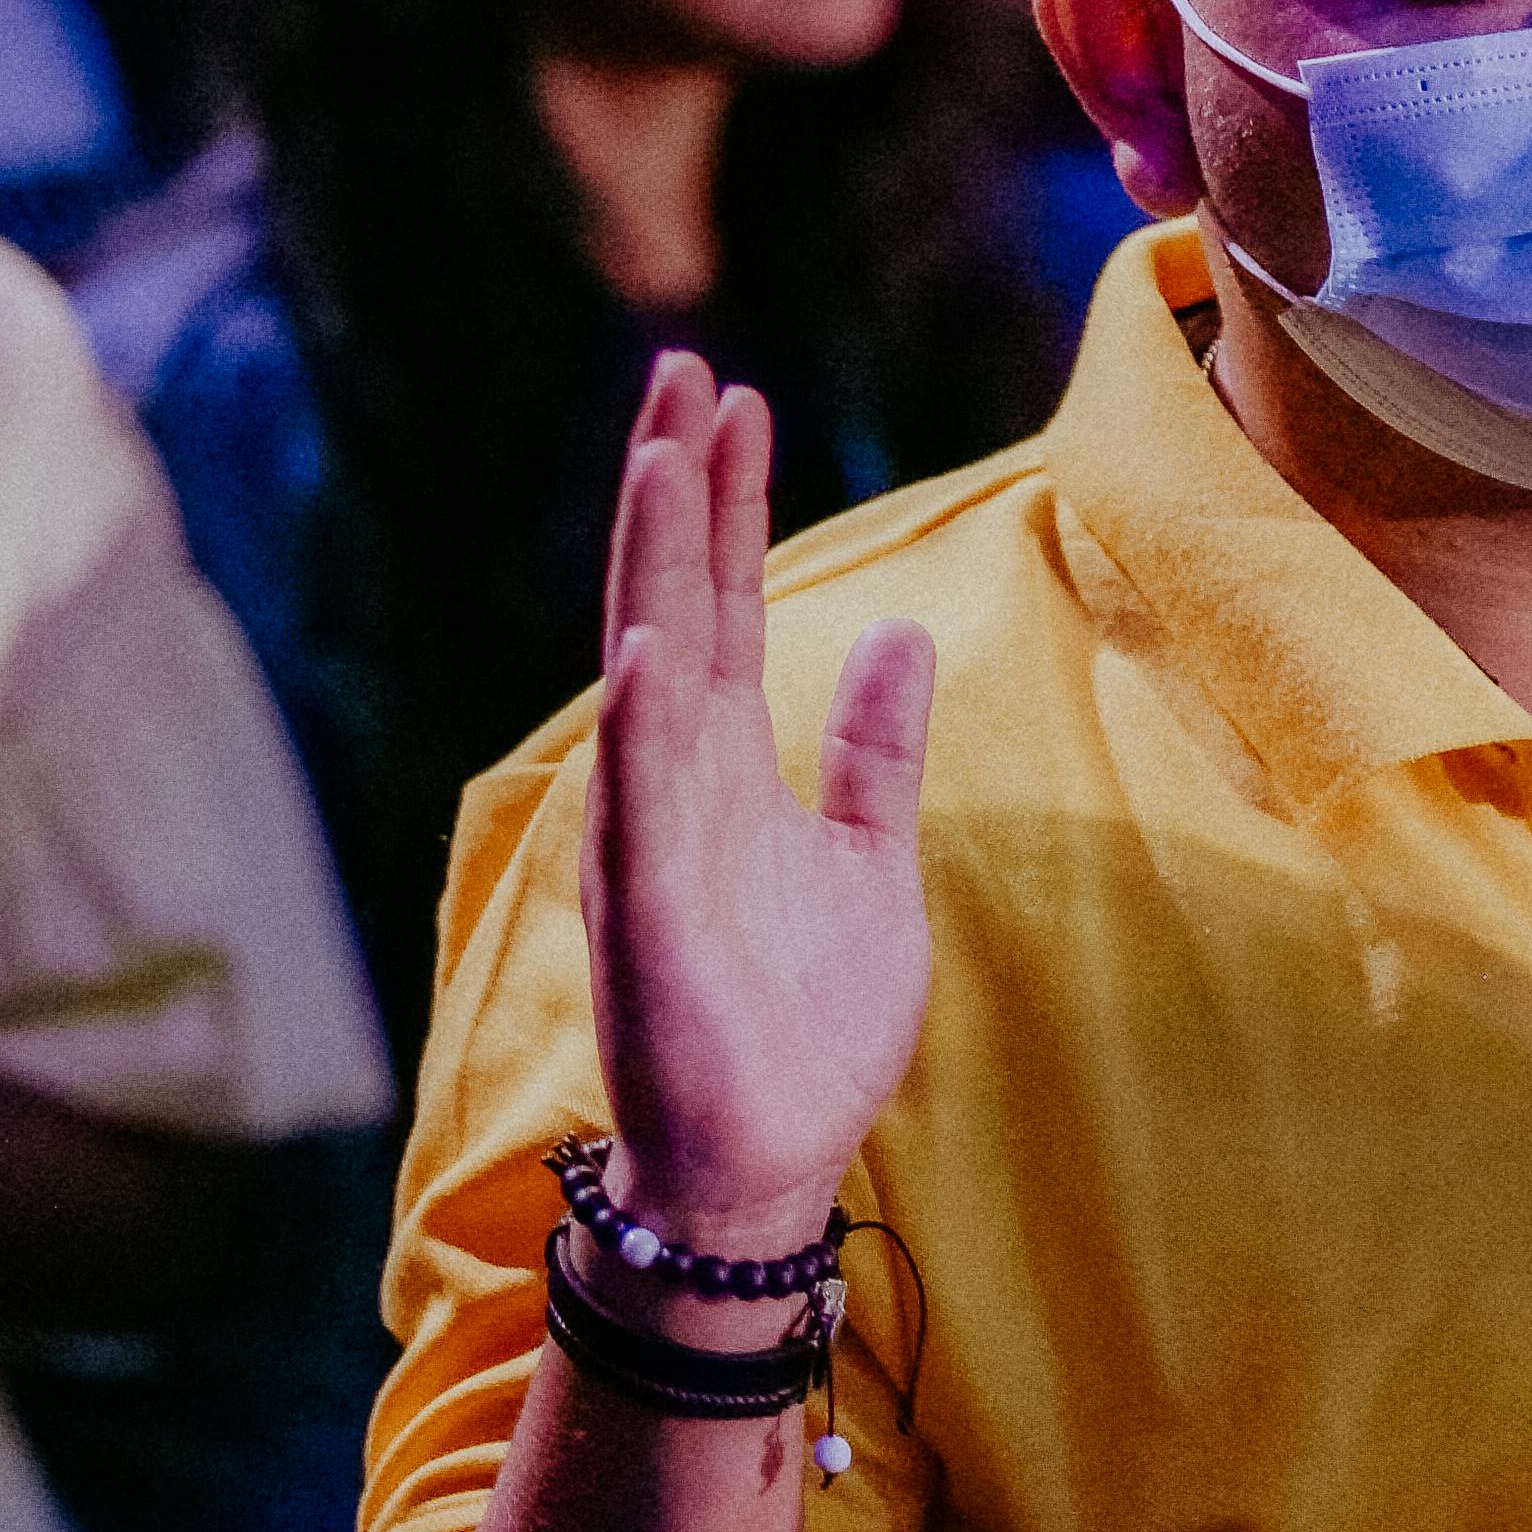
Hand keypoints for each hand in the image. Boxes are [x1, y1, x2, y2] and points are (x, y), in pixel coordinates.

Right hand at [579, 357, 935, 1255]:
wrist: (764, 1164)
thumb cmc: (801, 1024)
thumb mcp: (865, 859)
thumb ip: (871, 750)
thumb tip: (893, 632)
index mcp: (719, 765)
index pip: (716, 601)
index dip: (725, 501)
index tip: (736, 396)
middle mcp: (669, 781)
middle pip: (669, 603)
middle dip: (677, 488)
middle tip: (684, 367)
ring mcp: (650, 842)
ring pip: (645, 675)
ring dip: (651, 567)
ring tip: (662, 455)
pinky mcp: (647, 919)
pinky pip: (639, 808)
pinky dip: (638, 727)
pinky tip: (645, 649)